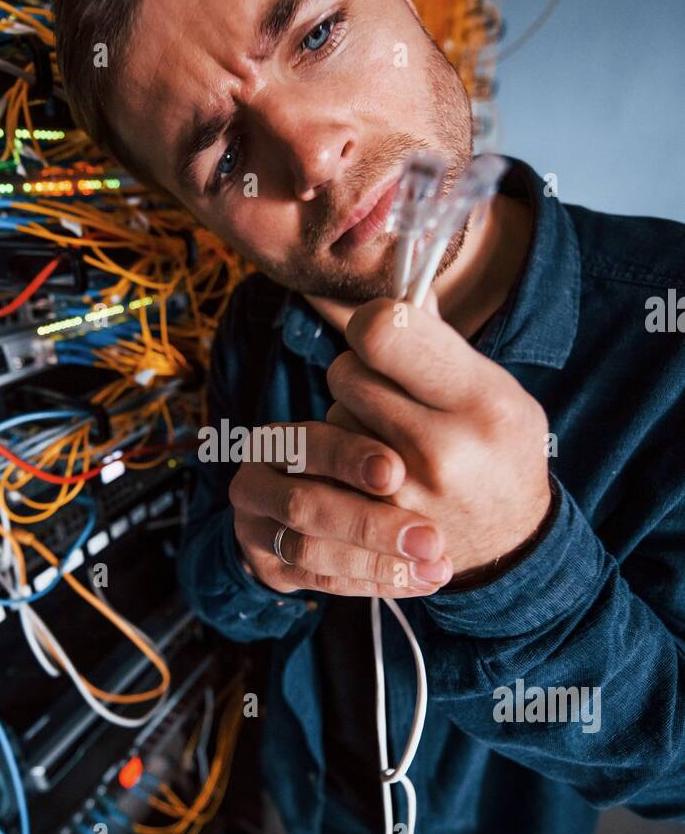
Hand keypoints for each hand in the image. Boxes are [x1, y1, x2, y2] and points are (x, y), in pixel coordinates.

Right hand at [228, 420, 453, 597]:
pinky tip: (418, 582)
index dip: (350, 459)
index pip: (307, 445)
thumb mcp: (344, 444)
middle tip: (431, 540)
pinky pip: (324, 583)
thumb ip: (372, 453)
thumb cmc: (332, 466)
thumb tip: (427, 465)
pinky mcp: (270, 571)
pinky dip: (375, 583)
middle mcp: (254, 486)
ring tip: (435, 568)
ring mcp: (254, 533)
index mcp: (272, 443)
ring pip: (311, 553)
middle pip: (304, 506)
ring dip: (379, 564)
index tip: (398, 473)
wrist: (283, 510)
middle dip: (371, 526)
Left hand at [325, 297, 551, 575]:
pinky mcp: (370, 525)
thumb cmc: (501, 451)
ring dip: (348, 419)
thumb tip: (396, 287)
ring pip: (331, 417)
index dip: (373, 323)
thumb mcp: (496, 388)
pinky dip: (336, 462)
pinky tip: (367, 469)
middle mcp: (440, 448)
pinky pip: (321, 466)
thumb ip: (439, 343)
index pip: (383, 332)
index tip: (384, 334)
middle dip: (359, 372)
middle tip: (389, 390)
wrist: (511, 546)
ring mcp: (401, 493)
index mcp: (480, 400)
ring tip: (389, 439)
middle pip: (347, 371)